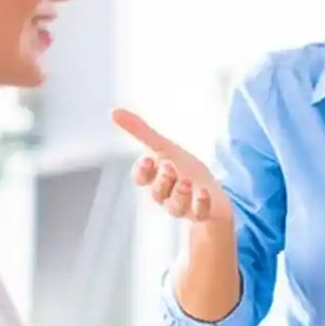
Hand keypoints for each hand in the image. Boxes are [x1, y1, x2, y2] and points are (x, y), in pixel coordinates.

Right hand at [112, 107, 231, 222]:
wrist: (210, 189)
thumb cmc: (183, 168)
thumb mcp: (165, 147)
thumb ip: (141, 132)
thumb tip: (113, 111)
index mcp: (156, 178)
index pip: (141, 178)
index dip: (142, 171)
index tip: (149, 158)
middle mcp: (167, 195)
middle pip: (157, 194)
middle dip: (163, 180)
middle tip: (170, 166)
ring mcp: (184, 206)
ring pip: (175, 207)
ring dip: (180, 194)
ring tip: (187, 181)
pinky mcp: (202, 213)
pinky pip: (199, 214)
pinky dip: (201, 204)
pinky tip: (203, 192)